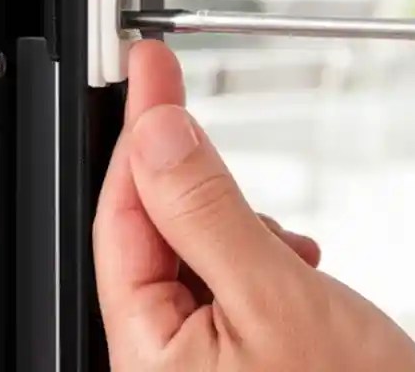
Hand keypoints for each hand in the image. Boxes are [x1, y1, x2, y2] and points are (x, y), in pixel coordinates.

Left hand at [93, 41, 414, 371]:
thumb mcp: (277, 300)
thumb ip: (207, 212)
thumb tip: (158, 135)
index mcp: (145, 356)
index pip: (119, 219)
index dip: (137, 135)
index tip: (150, 71)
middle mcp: (161, 364)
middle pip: (150, 234)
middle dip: (188, 182)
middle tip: (195, 108)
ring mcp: (200, 366)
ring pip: (192, 255)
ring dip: (234, 225)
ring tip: (285, 246)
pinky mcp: (241, 362)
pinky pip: (227, 285)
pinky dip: (259, 258)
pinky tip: (295, 267)